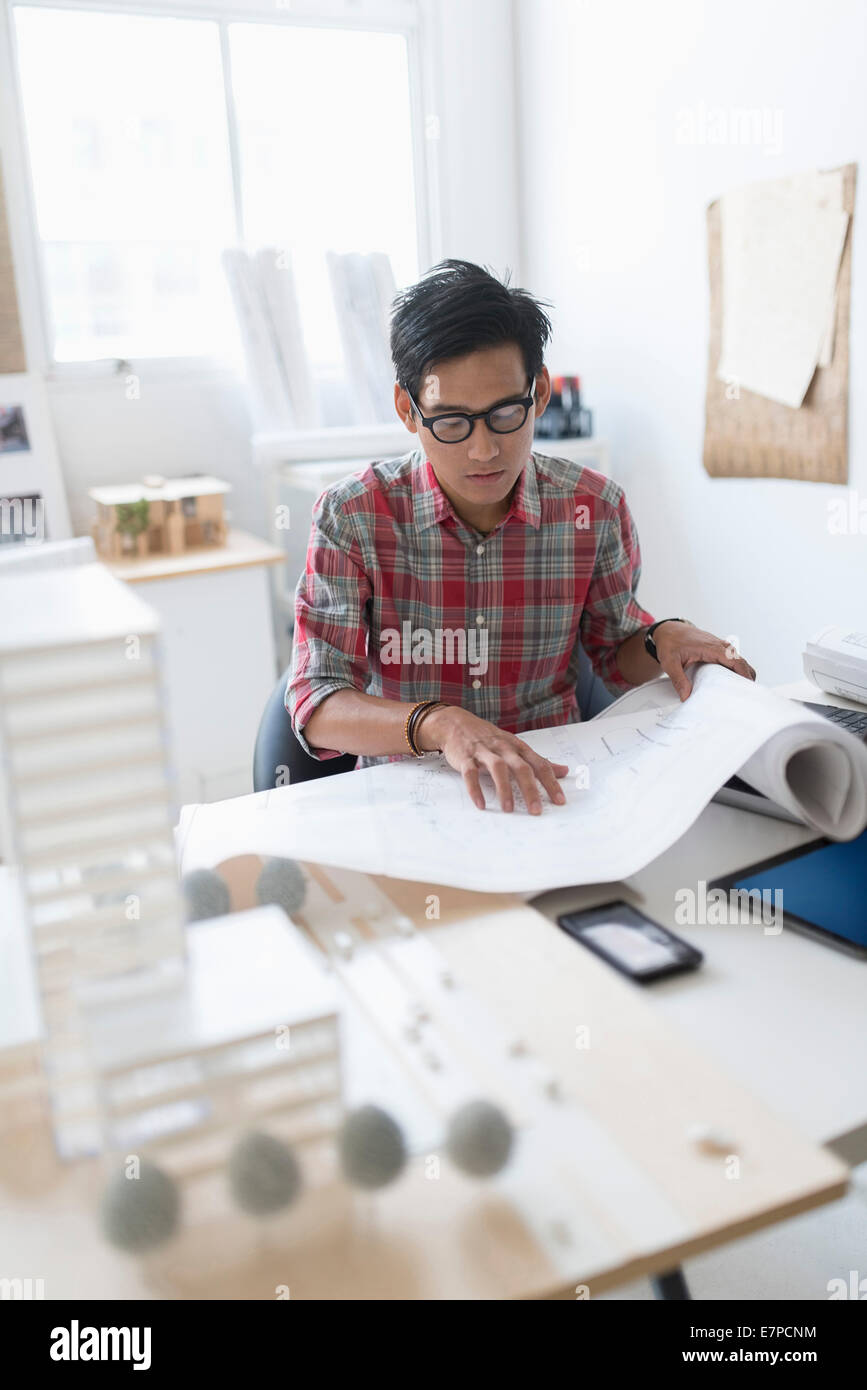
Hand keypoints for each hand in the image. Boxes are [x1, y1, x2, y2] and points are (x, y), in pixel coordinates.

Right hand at [418, 705, 568, 813]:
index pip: (540, 764)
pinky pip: (471, 774)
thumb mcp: (516, 746)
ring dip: (504, 789)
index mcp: (518, 747)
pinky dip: (475, 789)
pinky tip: (481, 804)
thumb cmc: (488, 738)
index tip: (560, 801)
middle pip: (521, 767)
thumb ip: (538, 760)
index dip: (551, 782)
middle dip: (530, 789)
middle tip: (536, 810)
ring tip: (509, 809)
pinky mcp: (465, 757)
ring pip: (497, 769)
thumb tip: (565, 771)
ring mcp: (484, 752)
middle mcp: (503, 748)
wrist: (455, 723)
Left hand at [653, 622, 756, 699]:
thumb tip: (686, 696)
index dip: (743, 673)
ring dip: (742, 673)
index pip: (734, 660)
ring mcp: (720, 646)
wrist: (669, 630)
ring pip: (738, 660)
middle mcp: (718, 645)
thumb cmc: (670, 642)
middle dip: (747, 676)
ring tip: (740, 691)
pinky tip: (731, 682)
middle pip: (741, 661)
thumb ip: (678, 680)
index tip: (748, 686)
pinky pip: (732, 659)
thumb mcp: (670, 662)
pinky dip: (736, 670)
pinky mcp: (718, 649)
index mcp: (710, 647)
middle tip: (745, 694)